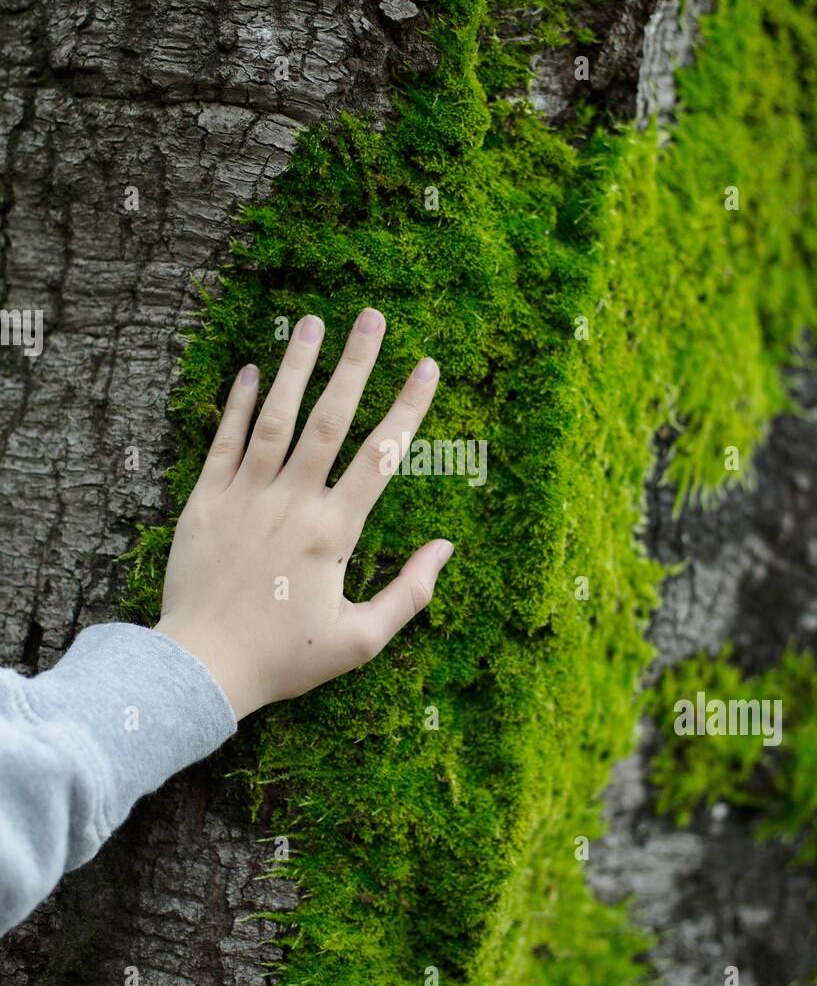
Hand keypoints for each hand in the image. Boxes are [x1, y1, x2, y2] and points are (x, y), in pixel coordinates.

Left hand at [154, 308, 452, 719]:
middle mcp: (291, 503)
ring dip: (296, 368)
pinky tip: (248, 370)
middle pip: (329, 420)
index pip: (381, 456)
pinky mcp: (204, 502)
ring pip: (274, 418)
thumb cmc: (284, 659)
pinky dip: (235, 405)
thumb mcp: (360, 640)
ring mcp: (244, 497)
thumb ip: (410, 593)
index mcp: (333, 532)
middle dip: (355, 364)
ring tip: (312, 323)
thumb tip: (446, 549)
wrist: (202, 668)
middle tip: (372, 316)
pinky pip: (223, 442)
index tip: (427, 366)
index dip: (409, 407)